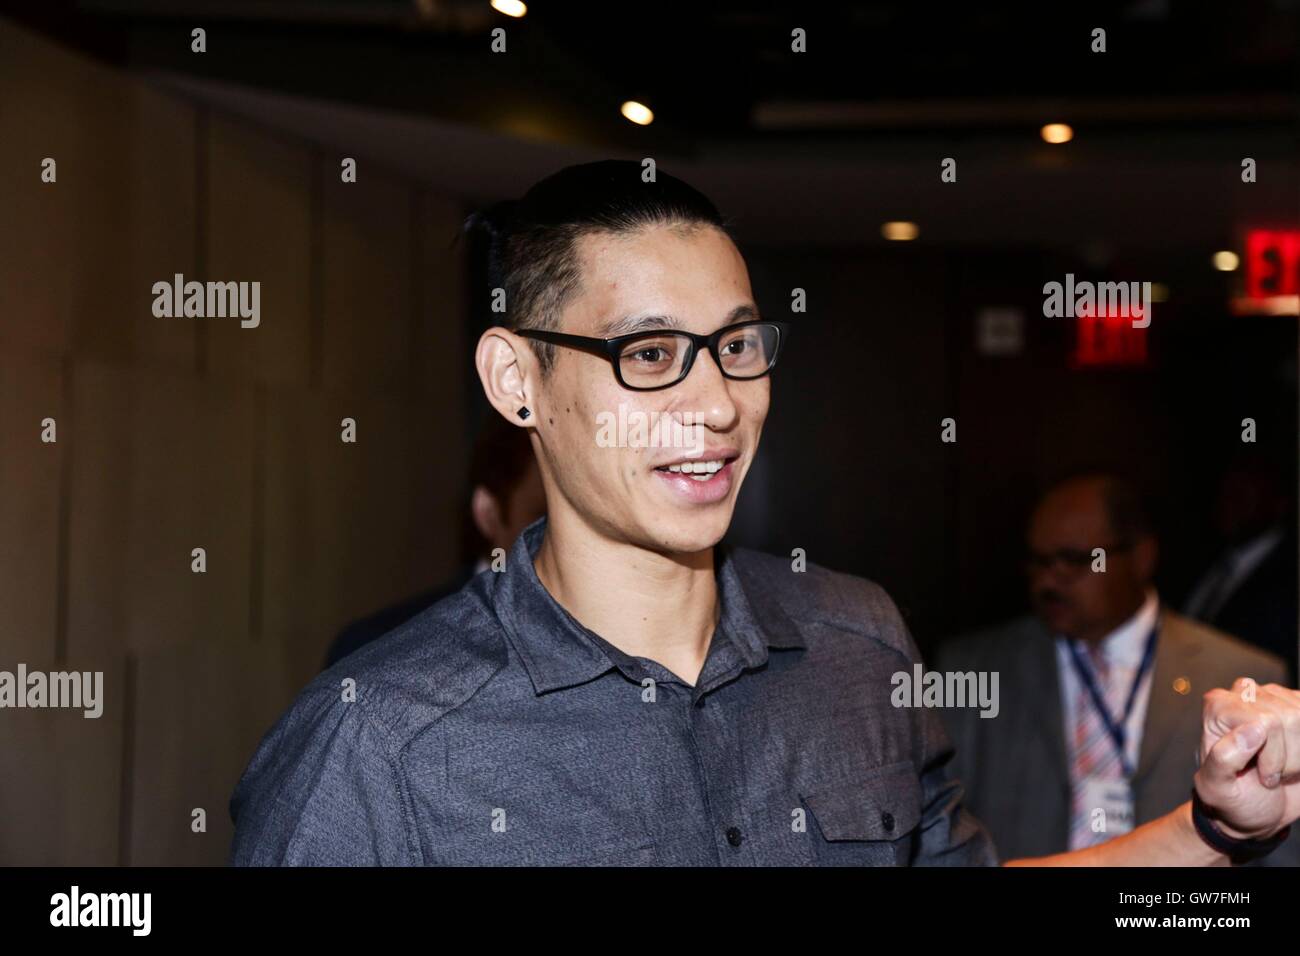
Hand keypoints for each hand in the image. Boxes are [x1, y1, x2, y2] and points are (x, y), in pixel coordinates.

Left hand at [1193, 678, 1299, 840]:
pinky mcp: (1295, 705)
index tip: (1260, 774)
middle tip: (1270, 772)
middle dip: (1287, 757)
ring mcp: (1273, 697)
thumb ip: (1223, 758)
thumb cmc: (1234, 797)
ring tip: (1281, 766)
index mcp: (1218, 707)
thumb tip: (1252, 728)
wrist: (1259, 809)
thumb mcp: (1217, 787)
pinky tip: (1294, 757)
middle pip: (1289, 718)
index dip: (1271, 755)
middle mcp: (1243, 694)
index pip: (1266, 722)